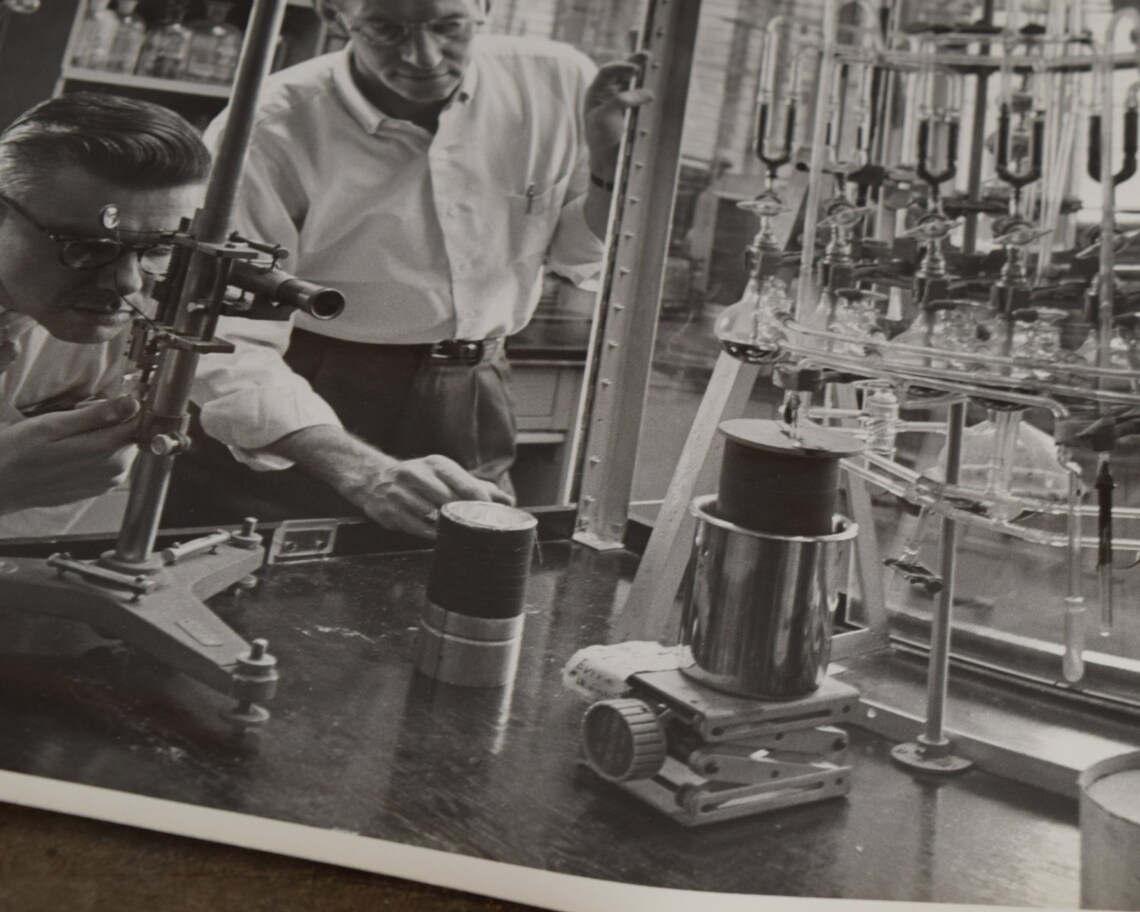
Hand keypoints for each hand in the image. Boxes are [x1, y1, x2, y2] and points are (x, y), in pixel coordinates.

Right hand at [0, 396, 140, 514]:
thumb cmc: (16, 454)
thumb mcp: (52, 425)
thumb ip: (96, 415)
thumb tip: (132, 404)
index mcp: (107, 452)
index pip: (139, 420)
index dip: (125, 403)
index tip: (103, 398)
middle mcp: (115, 471)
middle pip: (131, 432)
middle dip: (112, 418)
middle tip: (77, 415)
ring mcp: (108, 482)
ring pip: (121, 445)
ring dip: (103, 433)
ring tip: (70, 432)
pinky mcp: (100, 487)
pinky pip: (111, 460)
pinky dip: (97, 448)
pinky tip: (71, 447)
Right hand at [342, 454, 513, 538]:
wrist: (374, 478)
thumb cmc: (420, 479)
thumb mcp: (446, 475)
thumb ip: (476, 487)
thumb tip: (507, 501)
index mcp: (436, 464)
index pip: (465, 484)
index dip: (481, 502)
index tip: (491, 515)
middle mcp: (417, 474)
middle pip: (450, 501)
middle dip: (464, 516)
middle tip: (476, 528)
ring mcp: (400, 493)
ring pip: (432, 516)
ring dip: (445, 527)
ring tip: (453, 531)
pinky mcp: (389, 511)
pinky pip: (416, 528)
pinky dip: (429, 534)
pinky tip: (435, 534)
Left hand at [584, 52, 654, 179]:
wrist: (608, 162)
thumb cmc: (600, 139)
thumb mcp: (604, 118)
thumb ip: (622, 101)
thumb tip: (648, 92)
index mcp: (595, 93)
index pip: (606, 72)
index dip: (620, 66)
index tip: (634, 69)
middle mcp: (607, 94)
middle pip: (621, 72)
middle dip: (633, 62)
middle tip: (647, 55)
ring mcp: (620, 103)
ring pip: (631, 83)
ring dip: (642, 73)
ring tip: (653, 63)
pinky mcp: (632, 112)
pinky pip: (640, 97)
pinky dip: (647, 90)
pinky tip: (655, 86)